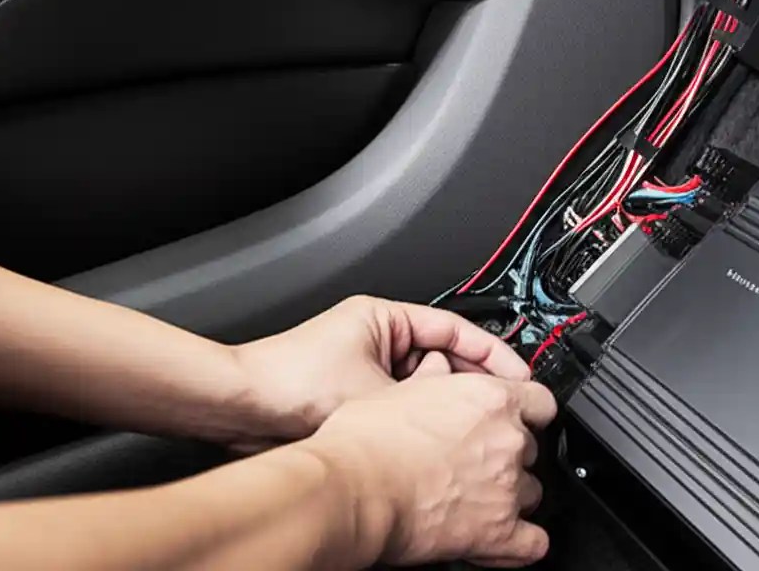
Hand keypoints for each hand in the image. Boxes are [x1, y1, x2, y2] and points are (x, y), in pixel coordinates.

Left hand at [230, 296, 527, 449]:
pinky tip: (427, 439)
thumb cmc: (288, 382)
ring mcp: (366, 366)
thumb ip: (425, 399)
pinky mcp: (355, 394)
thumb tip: (464, 412)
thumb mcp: (375, 391)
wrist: (240, 408)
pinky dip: (417, 419)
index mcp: (385, 317)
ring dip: (439, 404)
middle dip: (468, 382)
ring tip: (459, 424)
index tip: (518, 376)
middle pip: (443, 358)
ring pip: (424, 385)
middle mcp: (377, 337)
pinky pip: (402, 405)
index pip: (457, 329)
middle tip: (498, 406)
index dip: (493, 353)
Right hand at [300, 373, 557, 567]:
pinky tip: (508, 539)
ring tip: (474, 498)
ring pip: (530, 491)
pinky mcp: (498, 531)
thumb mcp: (400, 389)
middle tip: (472, 461)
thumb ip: (434, 380)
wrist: (349, 489)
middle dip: (506, 455)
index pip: (540, 401)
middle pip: (530, 447)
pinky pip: (532, 542)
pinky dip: (521, 543)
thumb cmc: (363, 442)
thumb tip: (438, 370)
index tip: (516, 419)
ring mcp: (507, 487)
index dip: (527, 411)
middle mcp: (507, 439)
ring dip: (509, 495)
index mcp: (490, 399)